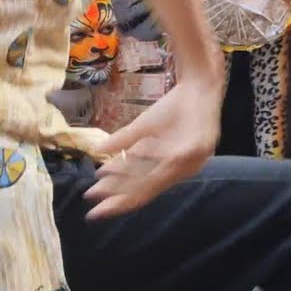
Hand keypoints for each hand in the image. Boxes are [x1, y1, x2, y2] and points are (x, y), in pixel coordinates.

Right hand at [87, 71, 221, 218]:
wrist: (198, 86)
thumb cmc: (174, 108)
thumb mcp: (144, 128)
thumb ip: (124, 142)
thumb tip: (99, 151)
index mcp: (172, 168)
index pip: (143, 190)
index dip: (118, 198)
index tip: (93, 203)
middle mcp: (182, 170)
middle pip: (146, 188)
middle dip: (117, 192)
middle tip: (91, 194)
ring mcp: (191, 160)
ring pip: (154, 177)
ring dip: (127, 177)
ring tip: (103, 177)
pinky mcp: (196, 148)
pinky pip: (168, 159)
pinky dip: (147, 158)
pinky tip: (129, 156)